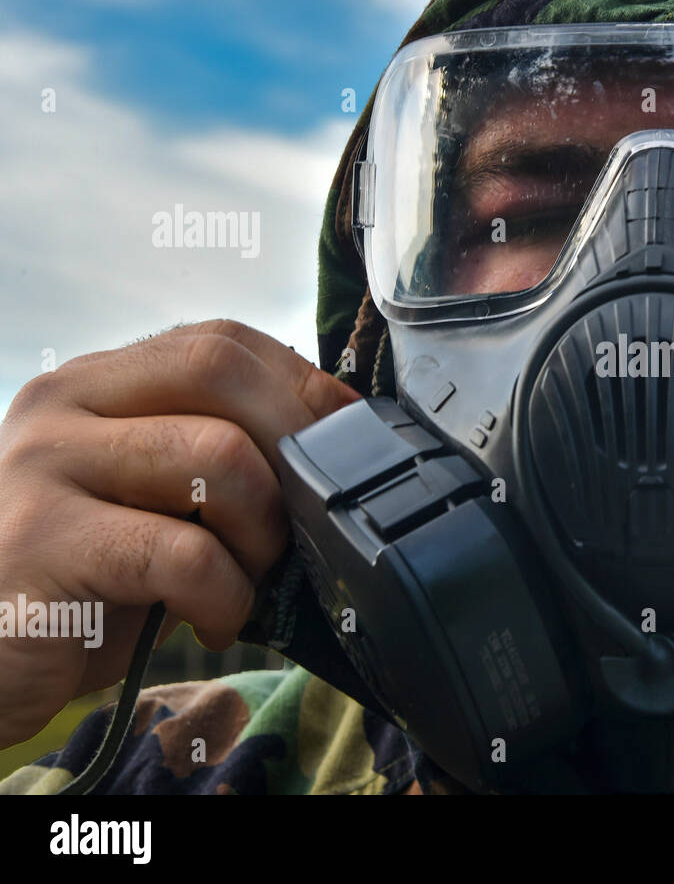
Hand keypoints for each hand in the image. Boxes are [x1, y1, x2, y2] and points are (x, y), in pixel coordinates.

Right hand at [0, 320, 359, 748]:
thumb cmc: (81, 581)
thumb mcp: (149, 499)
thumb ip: (213, 455)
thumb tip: (335, 437)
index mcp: (93, 383)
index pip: (218, 340)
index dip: (299, 383)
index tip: (343, 437)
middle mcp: (61, 406)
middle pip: (220, 372)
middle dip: (291, 445)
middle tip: (297, 522)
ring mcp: (43, 468)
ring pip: (218, 456)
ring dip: (264, 531)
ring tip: (247, 579)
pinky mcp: (41, 545)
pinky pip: (186, 555)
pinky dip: (227, 596)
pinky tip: (214, 622)